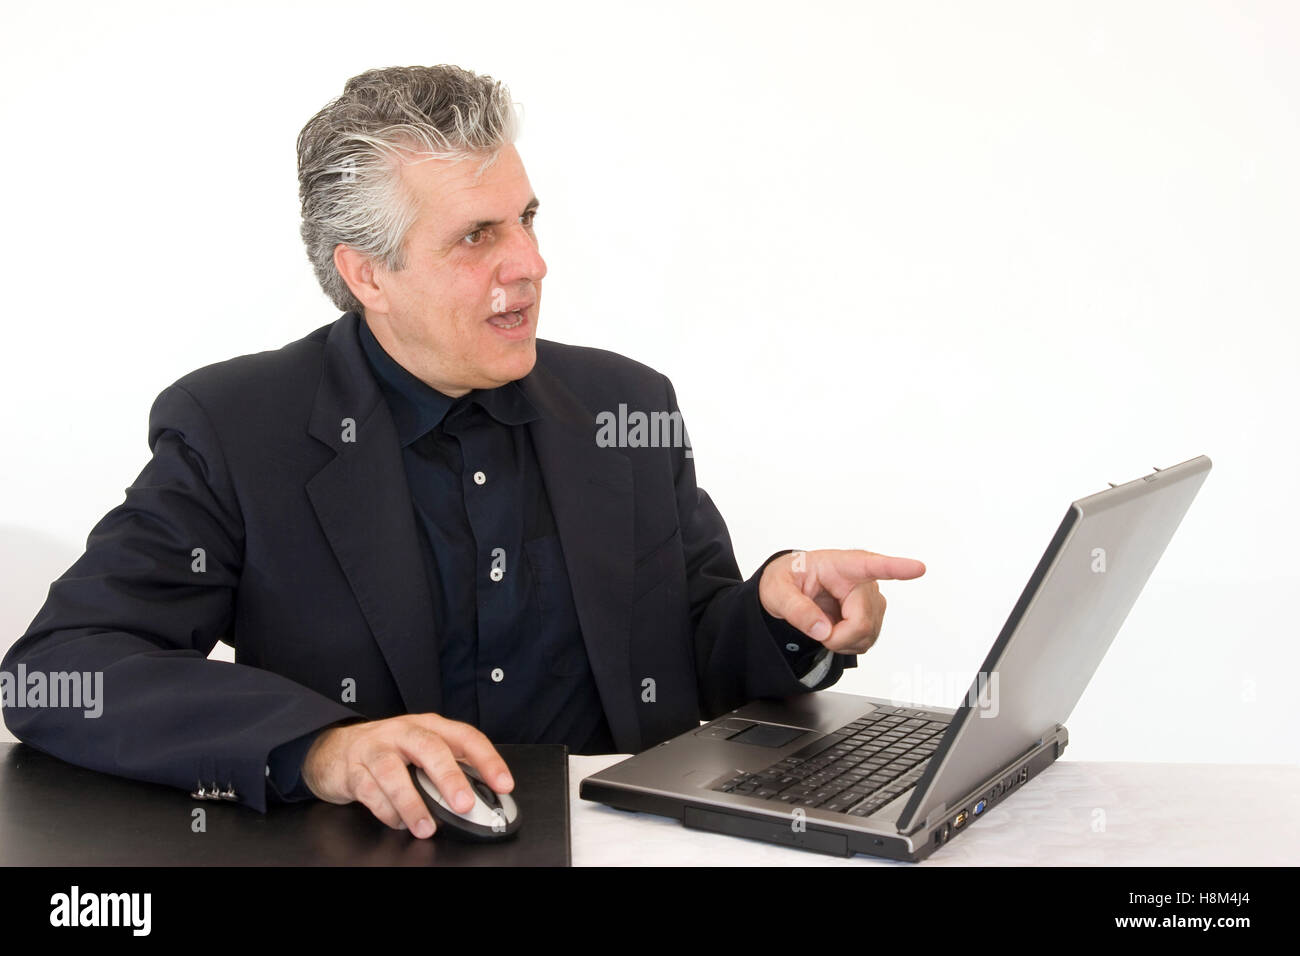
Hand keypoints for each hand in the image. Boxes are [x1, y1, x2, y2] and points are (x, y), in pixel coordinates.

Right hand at [301, 713, 512, 838]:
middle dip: (450, 778)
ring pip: (394, 773)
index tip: (504, 784)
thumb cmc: (389, 751)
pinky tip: (399, 822)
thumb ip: (448, 768)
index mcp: (429, 726)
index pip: (465, 737)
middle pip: (430, 748)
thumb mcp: (421, 752)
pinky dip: (387, 812)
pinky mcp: (353, 770)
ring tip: (426, 827)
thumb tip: (481, 796)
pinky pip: (371, 792)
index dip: (488, 759)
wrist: (335, 749)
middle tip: (464, 805)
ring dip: (413, 804)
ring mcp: (376, 748)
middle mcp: (404, 732)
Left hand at [759, 548, 925, 654]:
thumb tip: (823, 630)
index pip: (871, 565)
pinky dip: (847, 644)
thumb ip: (797, 610)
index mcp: (841, 565)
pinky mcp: (873, 614)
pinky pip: (866, 641)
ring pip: (867, 635)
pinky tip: (836, 629)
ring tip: (823, 624)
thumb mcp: (777, 592)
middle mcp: (863, 580)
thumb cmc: (785, 580)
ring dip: (841, 641)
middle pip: (863, 621)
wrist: (789, 586)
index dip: (897, 568)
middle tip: (816, 630)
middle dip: (837, 637)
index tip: (918, 568)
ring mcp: (871, 599)